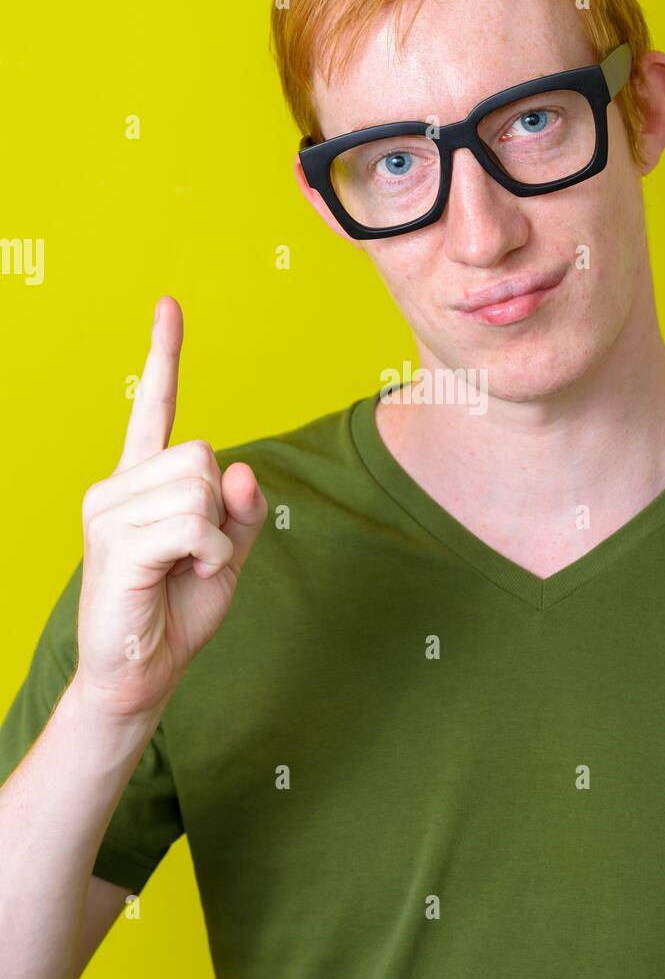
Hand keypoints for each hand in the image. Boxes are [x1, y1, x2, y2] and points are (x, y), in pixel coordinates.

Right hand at [75, 297, 267, 718]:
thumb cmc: (178, 610)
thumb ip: (242, 510)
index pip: (153, 406)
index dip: (164, 354)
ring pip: (201, 487)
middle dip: (218, 507)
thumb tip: (243, 469)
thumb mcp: (227, 554)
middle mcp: (117, 486)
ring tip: (184, 568)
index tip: (168, 304)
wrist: (140, 673)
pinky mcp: (114, 543)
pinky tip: (182, 575)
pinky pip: (193, 523)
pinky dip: (207, 554)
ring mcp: (108, 512)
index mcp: (141, 481)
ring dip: (214, 537)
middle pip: (203, 453)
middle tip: (196, 553)